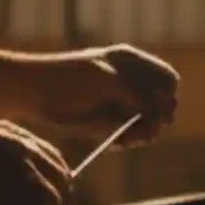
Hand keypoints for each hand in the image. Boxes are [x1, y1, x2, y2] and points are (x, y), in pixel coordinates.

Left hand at [30, 44, 178, 153]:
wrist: (36, 93)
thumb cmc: (71, 78)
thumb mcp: (108, 80)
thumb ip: (139, 93)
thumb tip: (165, 109)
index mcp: (133, 63)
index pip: (168, 80)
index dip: (167, 94)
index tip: (156, 106)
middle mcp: (132, 84)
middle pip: (164, 103)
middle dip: (159, 116)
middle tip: (147, 126)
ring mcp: (122, 105)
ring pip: (151, 123)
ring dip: (147, 131)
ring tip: (130, 136)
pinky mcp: (110, 124)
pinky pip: (133, 136)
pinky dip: (131, 140)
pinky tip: (119, 141)